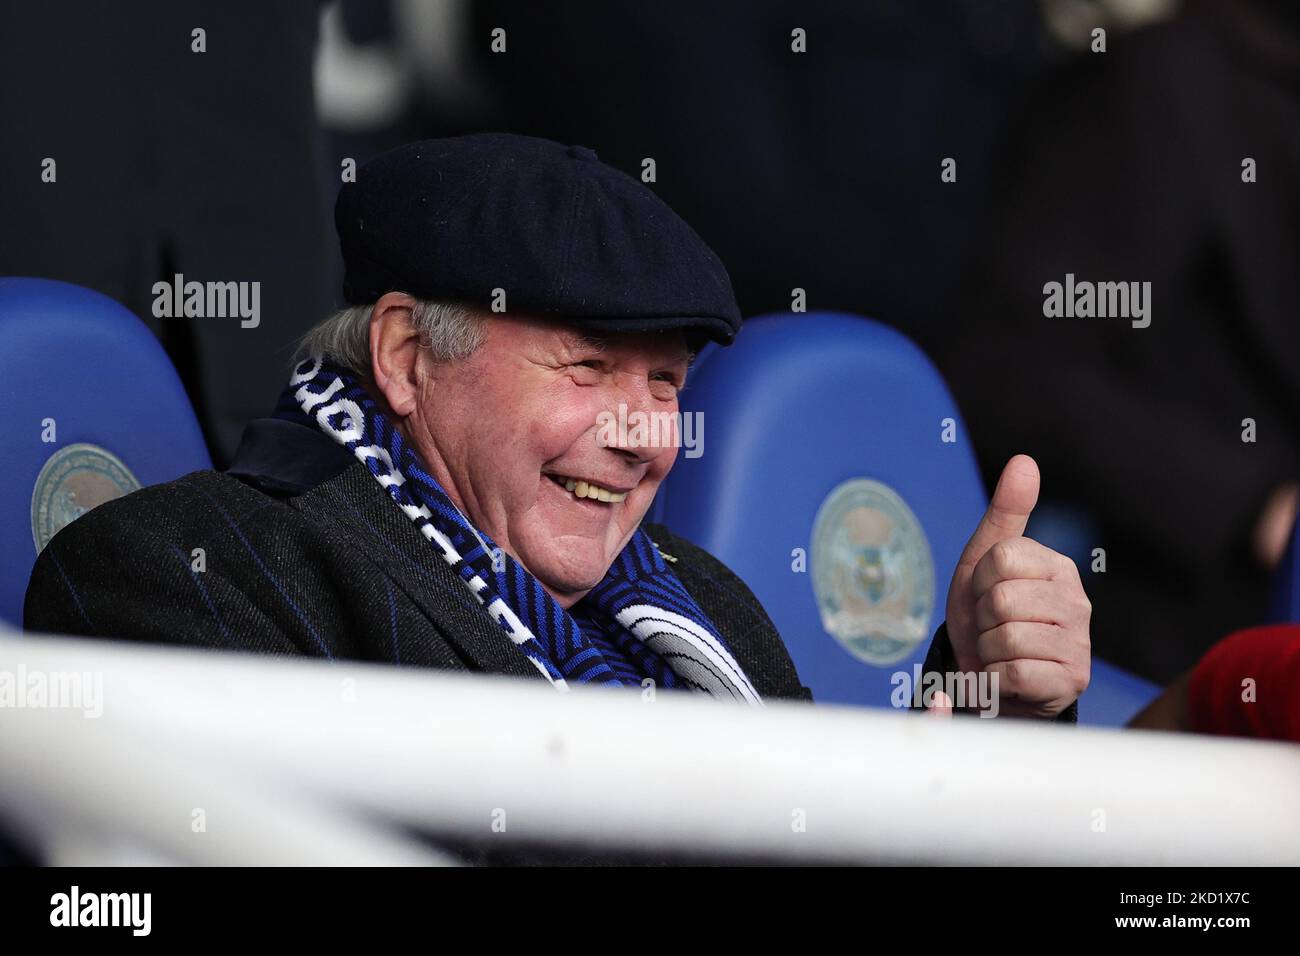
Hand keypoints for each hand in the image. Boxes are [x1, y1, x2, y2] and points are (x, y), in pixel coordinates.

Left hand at [944, 455, 1090, 718]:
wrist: (987, 679)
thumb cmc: (985, 618)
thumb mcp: (982, 562)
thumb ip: (1005, 512)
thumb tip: (1025, 461)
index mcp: (1057, 567)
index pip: (999, 558)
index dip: (977, 581)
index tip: (984, 595)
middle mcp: (1078, 602)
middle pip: (1000, 598)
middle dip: (981, 619)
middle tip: (990, 629)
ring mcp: (1079, 644)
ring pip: (1006, 637)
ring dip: (986, 651)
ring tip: (998, 653)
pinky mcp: (1070, 681)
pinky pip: (1014, 672)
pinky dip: (996, 678)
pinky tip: (1007, 677)